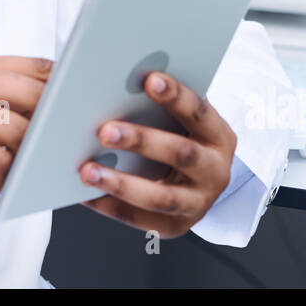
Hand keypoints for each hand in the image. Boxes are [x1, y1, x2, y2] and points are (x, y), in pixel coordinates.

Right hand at [0, 54, 51, 208]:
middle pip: (34, 95)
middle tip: (45, 150)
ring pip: (18, 131)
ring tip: (7, 172)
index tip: (73, 109)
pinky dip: (0, 178)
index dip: (62, 87)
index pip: (34, 65)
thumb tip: (50, 105)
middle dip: (48, 127)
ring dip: (22, 160)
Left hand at [79, 71, 236, 237]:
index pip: (199, 112)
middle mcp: (215, 170)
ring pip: (160, 196)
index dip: (176, 96)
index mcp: (218, 135)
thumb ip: (160, 102)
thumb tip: (114, 79)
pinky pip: (141, 219)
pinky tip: (87, 194)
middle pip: (180, 154)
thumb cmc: (181, 136)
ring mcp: (198, 202)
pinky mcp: (176, 226)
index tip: (150, 80)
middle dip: (142, 141)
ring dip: (121, 183)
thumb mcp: (183, 119)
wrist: (200, 182)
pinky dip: (111, 206)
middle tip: (105, 131)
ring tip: (88, 171)